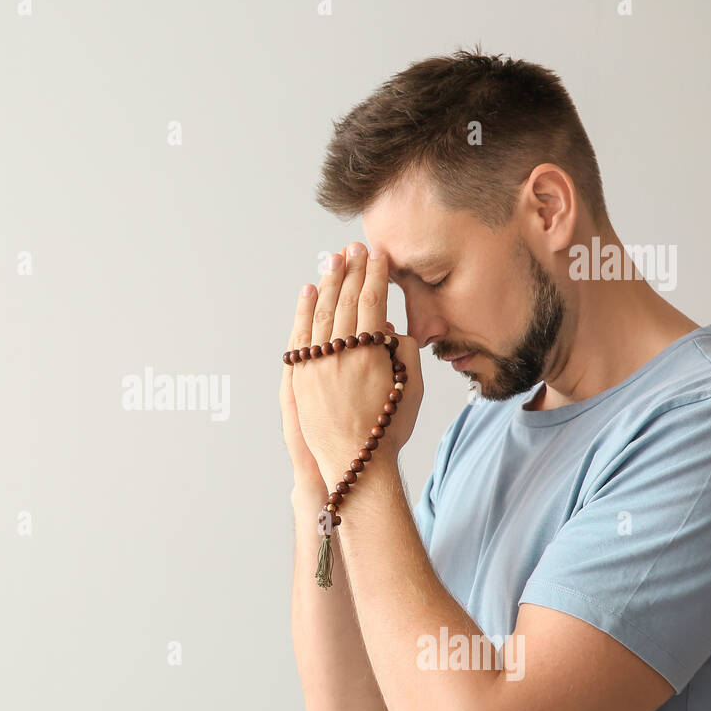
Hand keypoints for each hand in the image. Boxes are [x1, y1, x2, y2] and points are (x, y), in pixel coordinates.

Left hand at [287, 243, 423, 489]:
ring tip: (333, 259)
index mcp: (370, 354)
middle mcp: (339, 355)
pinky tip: (308, 291)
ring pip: (320, 313)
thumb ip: (403, 349)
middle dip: (351, 270)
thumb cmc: (388, 427)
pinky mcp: (299, 377)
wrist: (355, 463)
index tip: (378, 255)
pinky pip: (300, 335)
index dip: (375, 275)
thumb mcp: (411, 386)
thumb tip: (385, 324)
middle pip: (344, 301)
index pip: (372, 301)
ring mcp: (315, 365)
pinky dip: (304, 311)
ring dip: (327, 283)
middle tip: (355, 247)